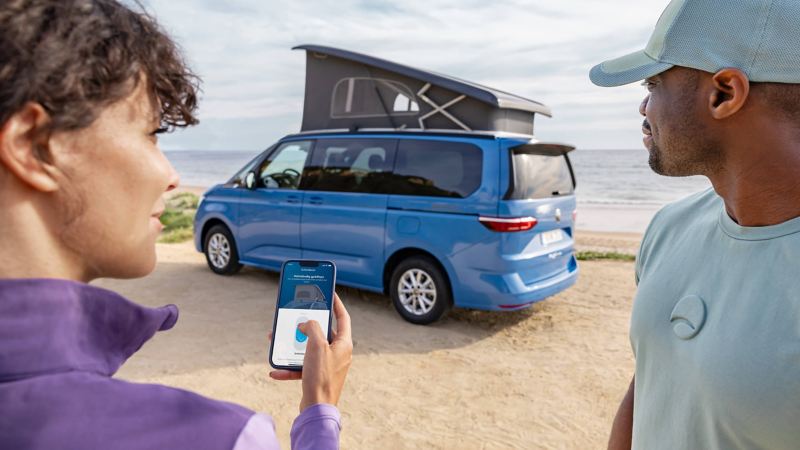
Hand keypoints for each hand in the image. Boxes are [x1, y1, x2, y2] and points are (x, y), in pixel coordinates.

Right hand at [269, 293, 352, 411]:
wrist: (317, 409)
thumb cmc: (321, 377)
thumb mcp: (316, 345)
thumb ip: (312, 328)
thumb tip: (306, 325)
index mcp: (344, 344)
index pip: (342, 317)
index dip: (336, 303)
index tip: (329, 294)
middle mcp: (338, 353)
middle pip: (322, 333)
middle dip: (306, 326)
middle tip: (296, 318)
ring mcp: (328, 366)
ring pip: (308, 349)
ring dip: (293, 346)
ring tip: (279, 342)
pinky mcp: (317, 377)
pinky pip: (301, 367)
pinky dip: (289, 367)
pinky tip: (276, 370)